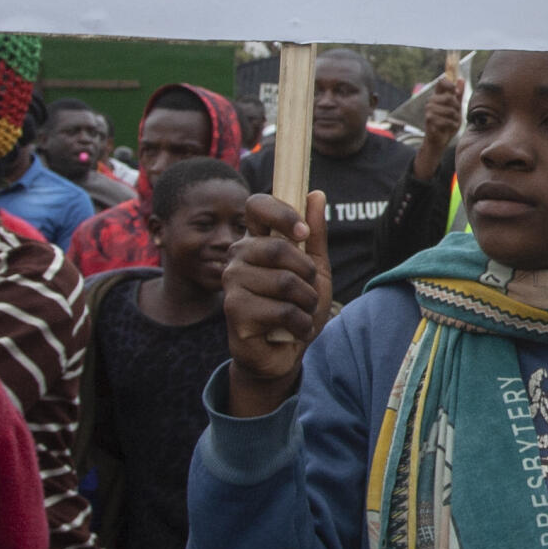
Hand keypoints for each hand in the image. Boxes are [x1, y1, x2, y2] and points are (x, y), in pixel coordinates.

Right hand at [223, 192, 332, 413]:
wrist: (285, 353)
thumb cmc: (297, 308)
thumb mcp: (314, 269)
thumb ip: (314, 235)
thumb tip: (316, 194)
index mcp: (255, 241)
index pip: (257, 205)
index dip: (282, 213)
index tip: (302, 233)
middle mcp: (236, 258)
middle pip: (278, 248)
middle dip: (307, 273)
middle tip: (307, 290)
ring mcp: (231, 284)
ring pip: (285, 282)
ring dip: (307, 302)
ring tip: (300, 312)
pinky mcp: (234, 312)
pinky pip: (283, 310)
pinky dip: (300, 323)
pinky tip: (292, 330)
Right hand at [411, 71, 466, 180]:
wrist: (439, 140)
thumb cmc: (447, 123)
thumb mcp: (456, 108)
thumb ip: (458, 94)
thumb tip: (461, 79)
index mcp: (438, 96)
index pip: (442, 82)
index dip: (450, 84)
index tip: (456, 92)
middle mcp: (431, 101)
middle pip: (450, 97)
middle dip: (457, 108)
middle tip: (455, 115)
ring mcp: (429, 109)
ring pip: (450, 110)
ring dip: (455, 118)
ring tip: (451, 122)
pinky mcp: (429, 119)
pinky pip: (447, 120)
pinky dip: (452, 125)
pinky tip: (448, 128)